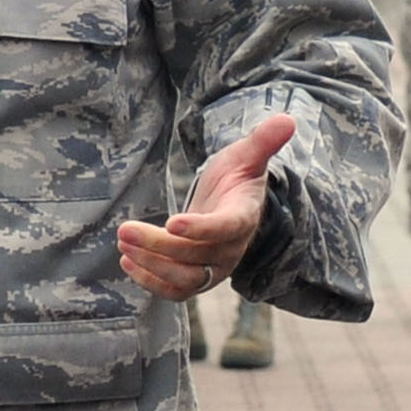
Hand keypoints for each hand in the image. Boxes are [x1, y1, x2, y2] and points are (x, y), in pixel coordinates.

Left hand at [117, 112, 295, 300]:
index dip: (200, 229)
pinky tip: (127, 261)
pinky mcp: (198, 279)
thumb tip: (287, 119)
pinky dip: (150, 281)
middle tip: (124, 230)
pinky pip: (175, 291)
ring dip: (150, 265)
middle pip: (196, 257)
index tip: (171, 222)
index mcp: (243, 218)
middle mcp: (231, 249)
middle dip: (158, 246)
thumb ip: (263, 141)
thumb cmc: (237, 177)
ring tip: (123, 241)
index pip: (224, 229)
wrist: (232, 205)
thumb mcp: (248, 156)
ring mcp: (215, 268)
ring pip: (184, 279)